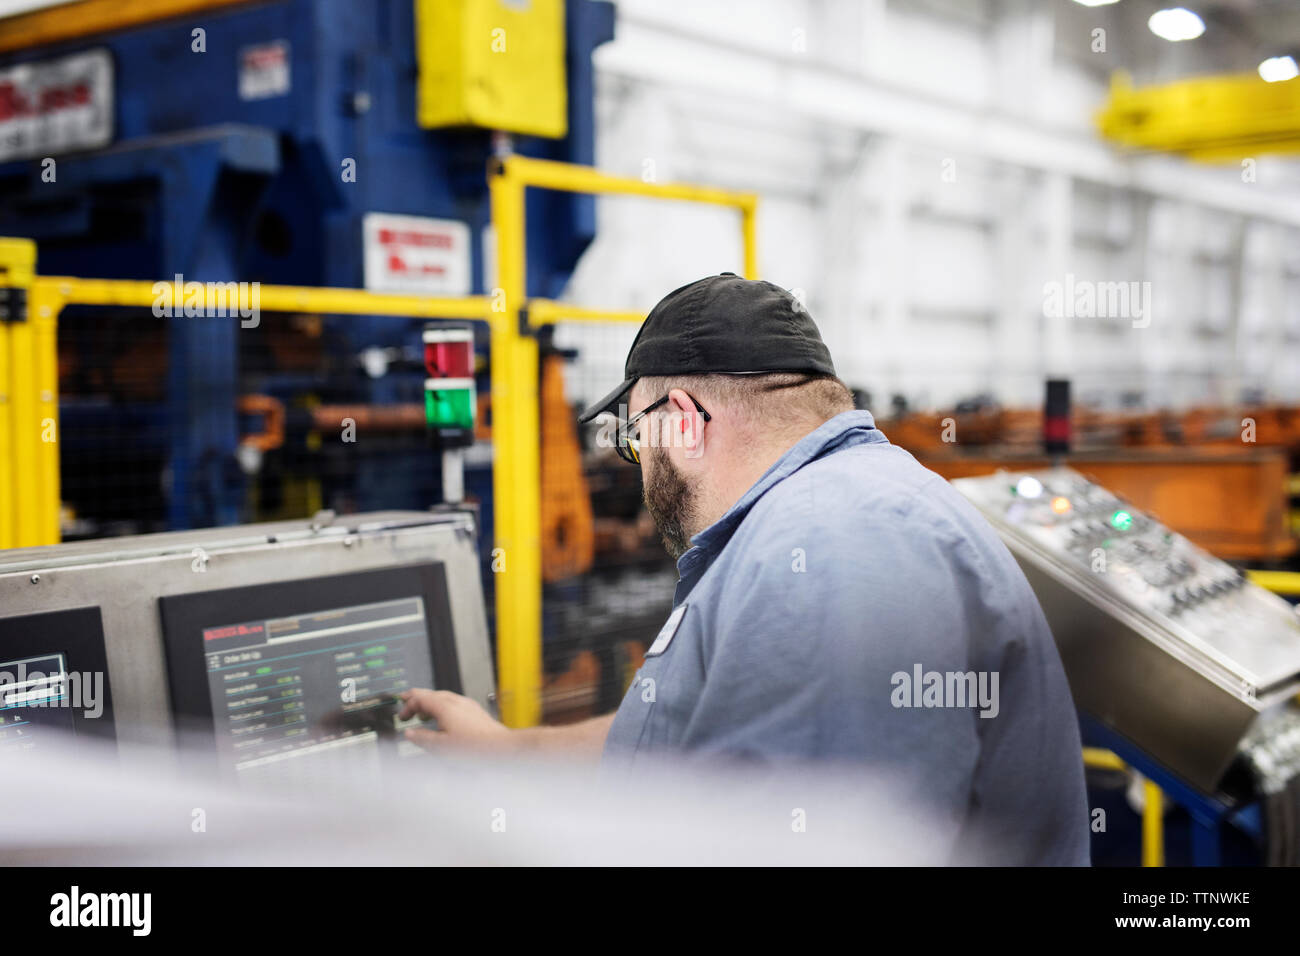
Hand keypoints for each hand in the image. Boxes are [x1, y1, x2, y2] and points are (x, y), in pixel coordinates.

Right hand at [398, 689, 513, 753]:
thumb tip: (410, 733)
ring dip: (429, 704)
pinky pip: (453, 703)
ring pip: (443, 697)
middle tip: (407, 706)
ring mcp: (467, 705)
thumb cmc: (475, 748)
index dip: (407, 705)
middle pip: (431, 694)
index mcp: (445, 706)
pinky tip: (444, 719)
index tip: (401, 715)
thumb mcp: (441, 747)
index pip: (420, 698)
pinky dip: (442, 707)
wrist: (501, 747)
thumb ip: (422, 738)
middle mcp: (456, 701)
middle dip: (417, 700)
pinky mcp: (475, 711)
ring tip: (423, 715)